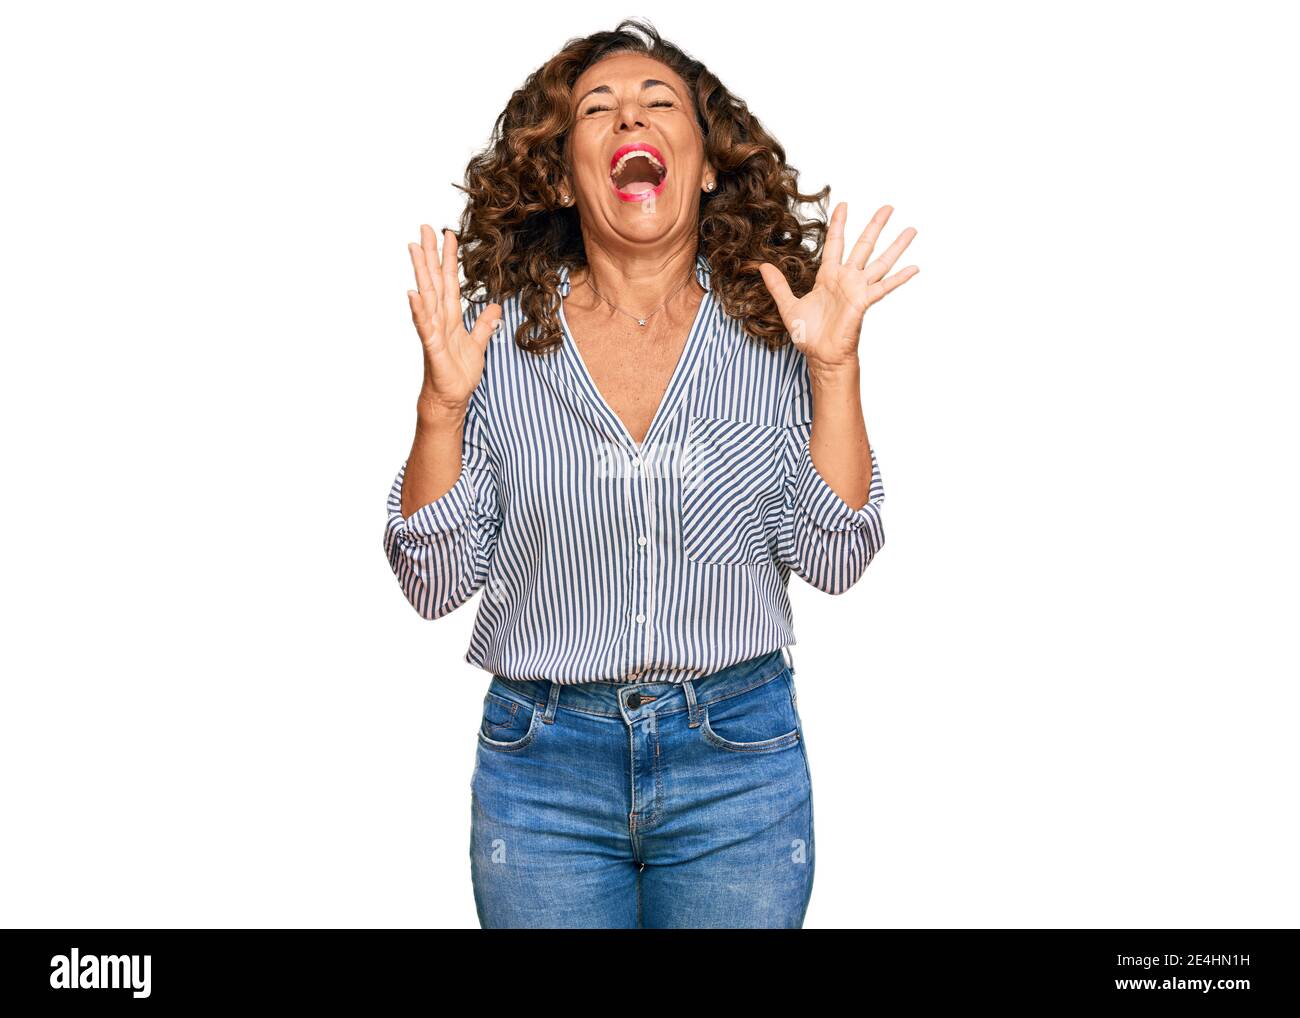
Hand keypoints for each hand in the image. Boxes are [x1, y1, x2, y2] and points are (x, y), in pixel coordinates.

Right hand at [407, 225, 501, 419]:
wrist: (452, 397)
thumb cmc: (459, 373)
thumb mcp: (478, 344)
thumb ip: (484, 324)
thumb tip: (495, 307)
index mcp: (451, 316)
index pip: (449, 281)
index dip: (449, 258)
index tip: (450, 235)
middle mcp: (439, 319)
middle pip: (434, 280)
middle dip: (430, 254)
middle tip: (424, 227)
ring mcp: (433, 331)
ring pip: (427, 296)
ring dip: (420, 272)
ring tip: (414, 248)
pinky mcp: (433, 347)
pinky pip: (424, 326)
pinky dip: (418, 309)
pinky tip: (412, 293)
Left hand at [758, 203, 917, 374]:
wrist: (821, 356)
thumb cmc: (809, 335)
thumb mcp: (788, 306)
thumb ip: (778, 285)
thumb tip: (763, 267)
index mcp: (828, 277)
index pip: (835, 243)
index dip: (839, 225)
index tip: (843, 205)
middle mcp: (846, 279)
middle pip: (863, 245)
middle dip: (875, 225)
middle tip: (888, 206)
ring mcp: (857, 289)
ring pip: (880, 261)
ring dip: (896, 246)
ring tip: (911, 230)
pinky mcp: (864, 302)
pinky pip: (884, 287)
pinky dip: (899, 278)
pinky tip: (914, 267)